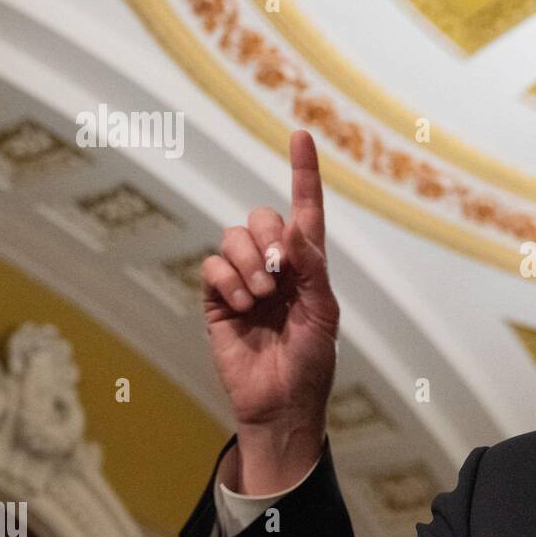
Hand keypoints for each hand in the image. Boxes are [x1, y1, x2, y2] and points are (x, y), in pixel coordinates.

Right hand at [201, 130, 339, 491]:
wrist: (281, 403)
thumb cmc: (312, 362)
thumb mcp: (323, 313)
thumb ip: (311, 268)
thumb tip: (291, 231)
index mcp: (307, 266)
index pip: (305, 210)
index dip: (303, 172)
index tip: (301, 134)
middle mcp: (274, 266)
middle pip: (261, 217)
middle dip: (267, 237)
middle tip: (278, 274)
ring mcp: (243, 280)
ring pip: (233, 237)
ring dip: (247, 262)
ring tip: (259, 297)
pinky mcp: (216, 298)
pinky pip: (212, 264)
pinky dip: (227, 279)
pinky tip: (241, 304)